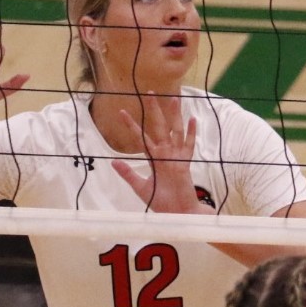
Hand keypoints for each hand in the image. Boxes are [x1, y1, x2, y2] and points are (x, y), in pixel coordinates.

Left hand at [111, 94, 201, 212]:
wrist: (176, 212)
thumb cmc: (161, 201)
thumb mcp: (139, 187)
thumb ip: (128, 174)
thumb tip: (113, 162)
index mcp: (154, 158)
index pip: (142, 137)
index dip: (132, 125)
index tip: (122, 112)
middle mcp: (165, 153)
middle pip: (159, 127)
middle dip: (154, 111)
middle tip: (150, 94)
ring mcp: (176, 156)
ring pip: (175, 131)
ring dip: (174, 115)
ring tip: (174, 99)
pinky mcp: (185, 163)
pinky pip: (188, 145)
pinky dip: (191, 133)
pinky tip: (192, 119)